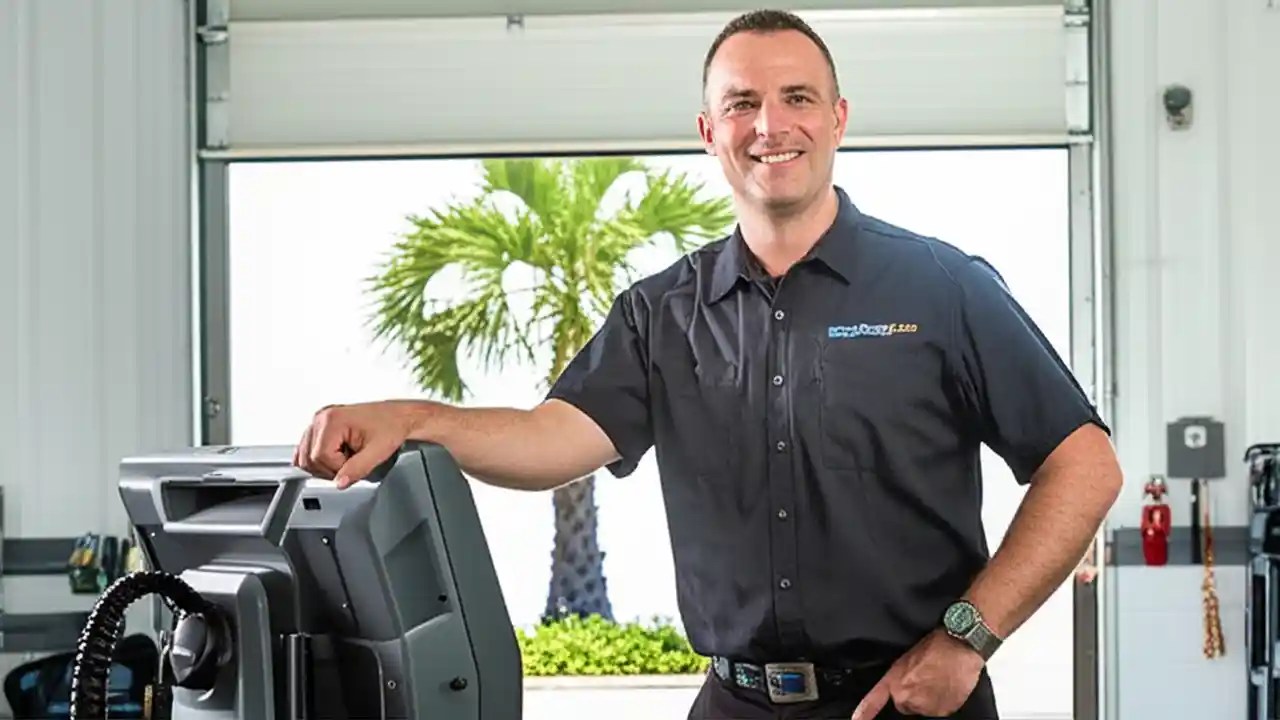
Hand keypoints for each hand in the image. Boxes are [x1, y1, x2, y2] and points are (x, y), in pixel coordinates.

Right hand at [294, 401, 417, 488]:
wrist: (398, 417)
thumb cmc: (391, 427)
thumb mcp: (377, 452)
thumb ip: (357, 469)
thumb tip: (339, 483)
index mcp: (332, 419)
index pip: (320, 456)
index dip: (337, 468)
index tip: (354, 464)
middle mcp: (321, 418)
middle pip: (309, 458)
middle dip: (330, 468)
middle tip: (351, 463)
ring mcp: (318, 421)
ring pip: (304, 456)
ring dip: (325, 465)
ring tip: (346, 457)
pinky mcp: (320, 426)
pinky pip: (307, 450)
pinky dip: (319, 460)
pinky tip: (337, 457)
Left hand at [851, 629, 984, 718]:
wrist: (958, 646)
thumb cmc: (934, 647)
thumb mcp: (908, 658)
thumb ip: (901, 679)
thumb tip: (901, 689)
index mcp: (895, 680)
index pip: (874, 700)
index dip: (864, 713)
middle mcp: (906, 697)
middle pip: (906, 704)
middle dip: (914, 696)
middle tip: (926, 678)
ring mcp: (925, 706)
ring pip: (923, 708)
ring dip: (929, 699)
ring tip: (939, 680)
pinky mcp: (942, 711)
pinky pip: (940, 710)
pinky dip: (943, 702)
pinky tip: (948, 686)